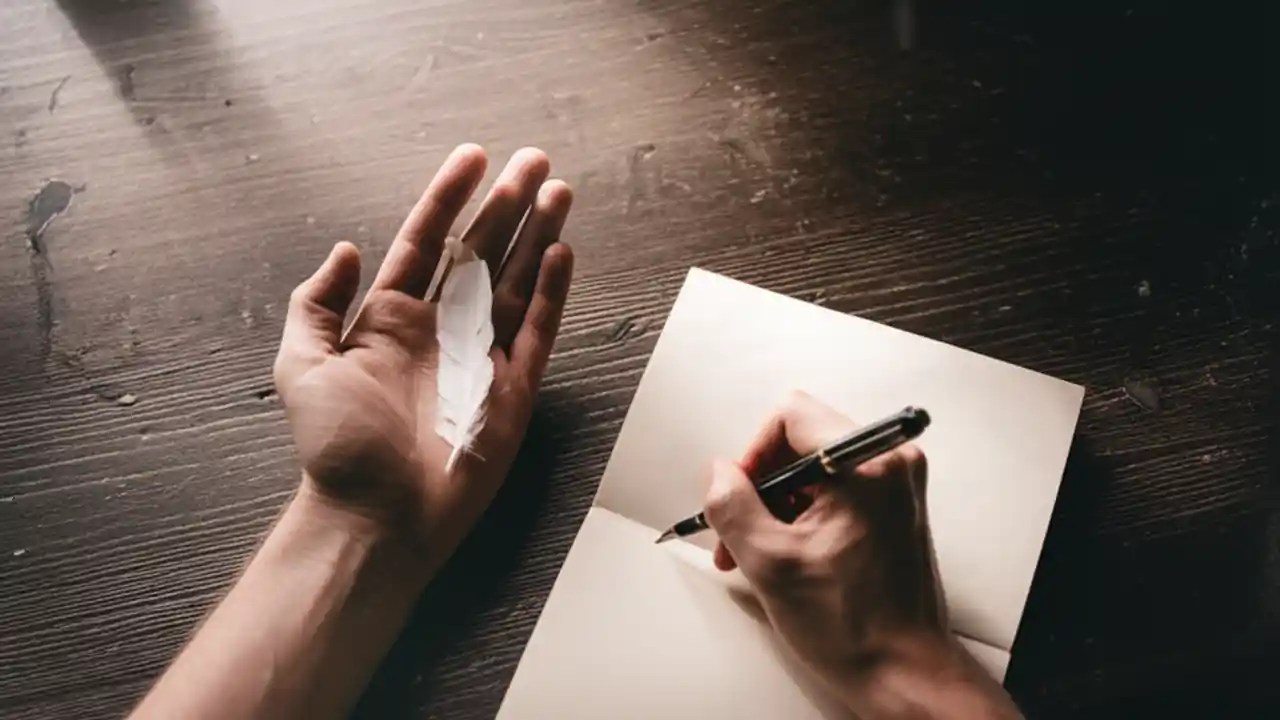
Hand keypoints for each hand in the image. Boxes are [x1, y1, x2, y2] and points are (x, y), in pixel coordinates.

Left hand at [273, 144, 573, 574]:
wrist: (376, 516)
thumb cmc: (336, 448)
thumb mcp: (301, 365)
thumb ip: (316, 303)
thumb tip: (345, 250)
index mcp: (391, 318)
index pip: (428, 241)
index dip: (450, 197)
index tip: (473, 157)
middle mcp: (442, 329)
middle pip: (483, 251)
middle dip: (508, 204)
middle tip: (534, 160)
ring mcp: (481, 356)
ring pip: (519, 281)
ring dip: (538, 235)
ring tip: (557, 190)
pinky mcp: (513, 390)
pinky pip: (538, 331)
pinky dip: (553, 292)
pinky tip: (561, 252)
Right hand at [704, 391, 1018, 718]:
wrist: (903, 671)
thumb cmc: (856, 628)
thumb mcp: (770, 563)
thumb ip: (732, 506)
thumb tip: (717, 474)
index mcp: (868, 467)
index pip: (791, 416)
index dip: (753, 453)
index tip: (741, 492)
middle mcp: (891, 464)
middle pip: (801, 438)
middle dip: (761, 483)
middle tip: (742, 527)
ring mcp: (897, 484)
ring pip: (814, 465)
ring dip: (778, 502)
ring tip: (758, 550)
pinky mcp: (894, 505)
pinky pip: (835, 486)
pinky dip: (803, 512)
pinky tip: (785, 551)